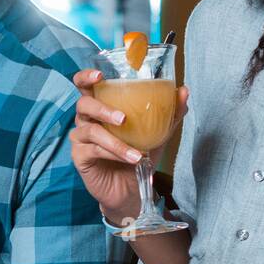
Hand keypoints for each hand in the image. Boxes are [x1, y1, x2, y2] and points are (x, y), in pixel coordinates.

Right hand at [68, 69, 188, 220]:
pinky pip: (93, 150)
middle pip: (83, 104)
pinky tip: (130, 159)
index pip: (84, 85)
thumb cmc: (138, 155)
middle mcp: (87, 119)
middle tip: (123, 118)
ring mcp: (81, 139)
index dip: (86, 76)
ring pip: (91, 130)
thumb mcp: (157, 133)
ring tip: (136, 151)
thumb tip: (183, 91)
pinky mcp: (80, 157)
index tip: (100, 75)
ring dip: (114, 140)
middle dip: (102, 108)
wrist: (131, 188)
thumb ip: (169, 112)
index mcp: (100, 106)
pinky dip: (114, 154)